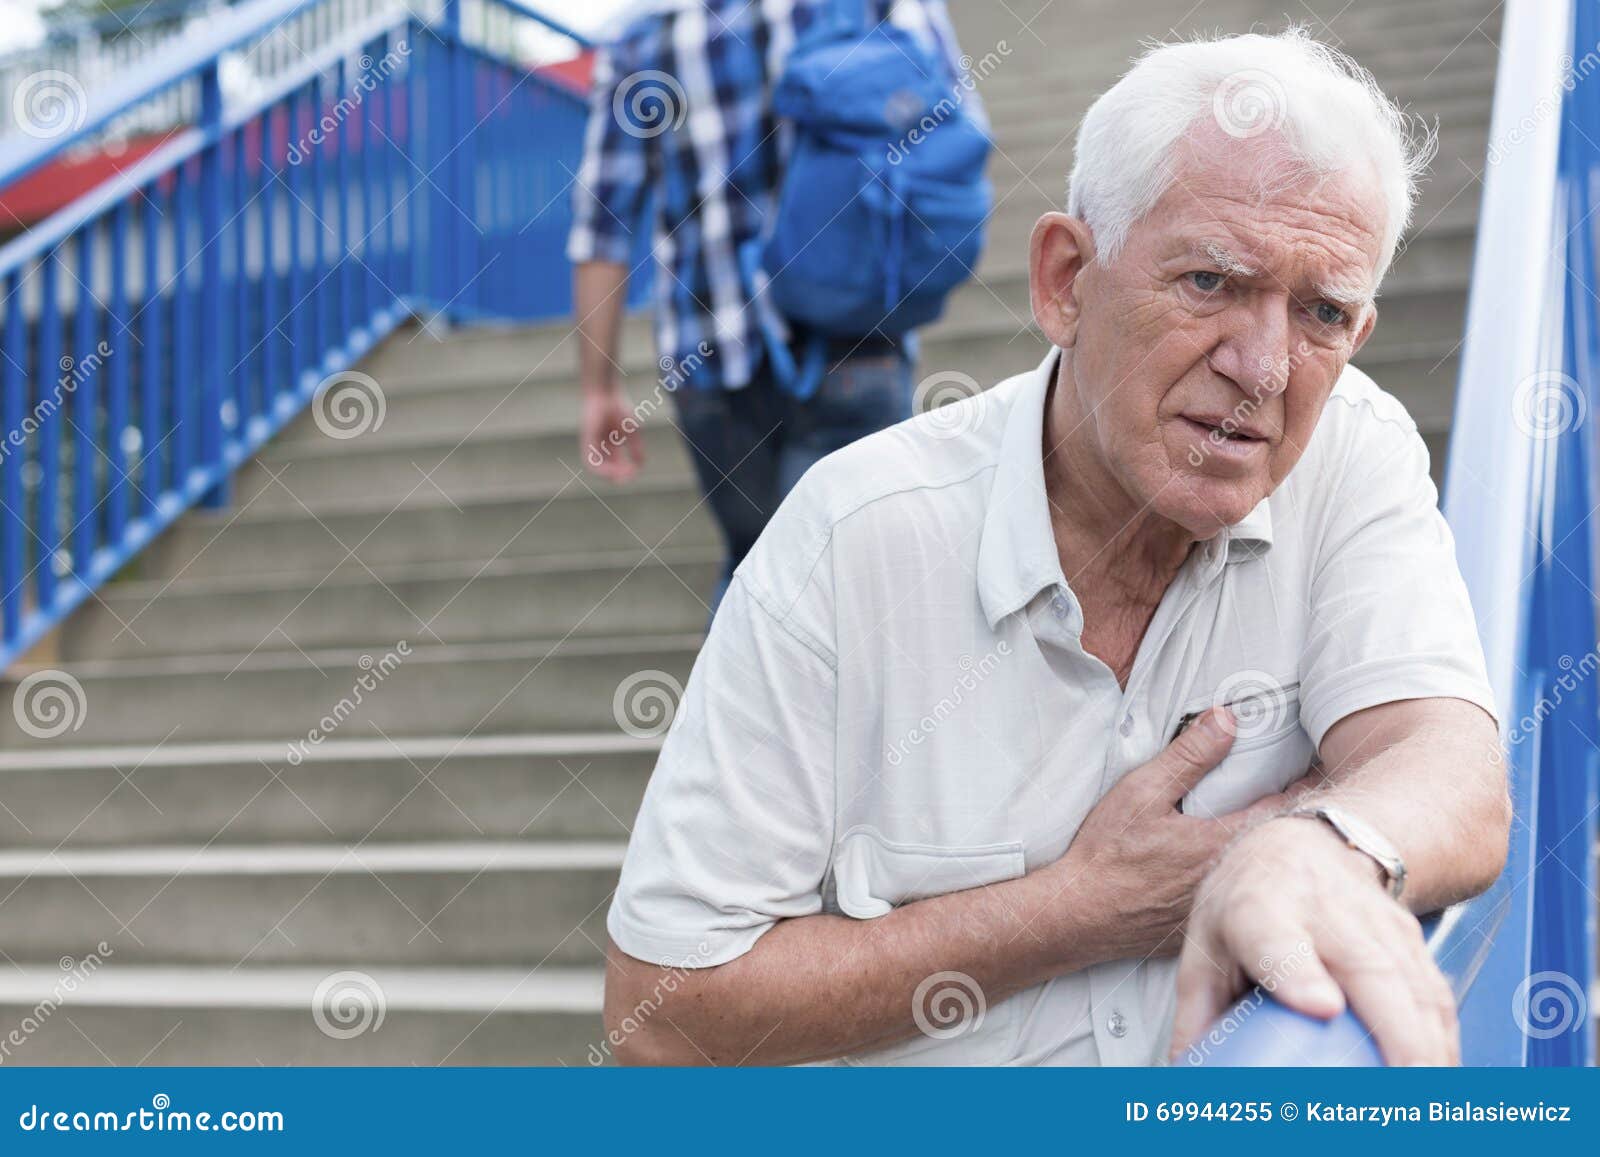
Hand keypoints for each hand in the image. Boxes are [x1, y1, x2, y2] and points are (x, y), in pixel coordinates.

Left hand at [581, 385, 645, 482]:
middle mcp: (600, 446)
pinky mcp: (587, 440)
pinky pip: (591, 460)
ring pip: (597, 467)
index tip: (635, 473)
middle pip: (608, 467)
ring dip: (609, 475)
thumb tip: (640, 465)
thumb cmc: (618, 406)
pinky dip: (601, 468)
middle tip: (628, 478)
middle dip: (618, 475)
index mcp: (611, 443)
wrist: (605, 391)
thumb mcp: (631, 431)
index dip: (625, 472)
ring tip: (620, 478)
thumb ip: (636, 448)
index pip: (617, 464)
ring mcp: (592, 443)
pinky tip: (612, 471)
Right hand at [1046, 707, 1306, 963]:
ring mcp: (1220, 908)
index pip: (1284, 810)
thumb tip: (1228, 719)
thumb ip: (1188, 756)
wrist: (1077, 913)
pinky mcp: (1206, 927)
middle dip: (1298, 822)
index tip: (1326, 770)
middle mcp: (1230, 880)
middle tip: (1317, 797)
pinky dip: (1251, 884)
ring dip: (1276, 857)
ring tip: (1291, 834)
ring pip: (1263, 877)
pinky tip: (1246, 874)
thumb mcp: (1142, 792)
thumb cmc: (1106, 853)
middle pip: (1280, 846)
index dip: (1308, 789)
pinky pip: (1240, 901)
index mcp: (1220, 843)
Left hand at [1169, 815, 1457, 1064]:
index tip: (1322, 1006)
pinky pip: (1436, 993)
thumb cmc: (1247, 903)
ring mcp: (1373, 920)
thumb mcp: (1206, 947)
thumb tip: (1188, 1079)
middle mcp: (1322, 910)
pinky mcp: (1409, 936)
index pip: (1279, 941)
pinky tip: (1444, 1076)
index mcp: (1258, 909)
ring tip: (1432, 1100)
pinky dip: (1446, 1040)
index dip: (1300, 974)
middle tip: (1407, 1090)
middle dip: (1397, 1033)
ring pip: (1415, 984)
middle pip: (1370, 969)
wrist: (1300, 845)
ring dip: (1432, 1046)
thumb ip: (1198, 1016)